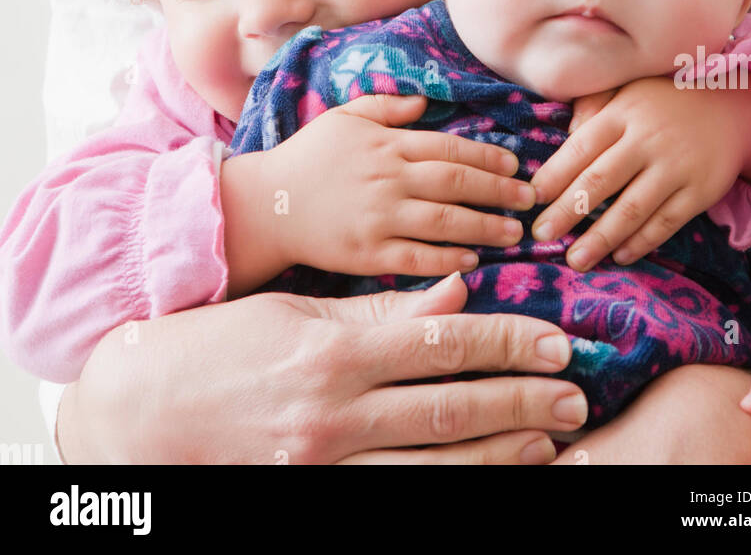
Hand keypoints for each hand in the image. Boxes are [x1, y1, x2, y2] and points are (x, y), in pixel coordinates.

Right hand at [57, 273, 585, 463]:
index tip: (555, 338)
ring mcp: (327, 465)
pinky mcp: (316, 493)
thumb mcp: (295, 316)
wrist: (138, 413)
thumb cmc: (216, 350)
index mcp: (334, 356)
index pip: (441, 344)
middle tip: (575, 392)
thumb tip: (452, 294)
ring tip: (550, 438)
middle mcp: (336, 415)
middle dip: (520, 399)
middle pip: (450, 408)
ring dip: (500, 451)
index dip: (505, 341)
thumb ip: (378, 312)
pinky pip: (398, 489)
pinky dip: (448, 482)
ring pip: (434, 461)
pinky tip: (486, 472)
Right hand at [223, 94, 533, 288]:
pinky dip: (448, 258)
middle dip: (499, 191)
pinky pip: (416, 256)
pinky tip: (472, 260)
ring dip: (485, 226)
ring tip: (514, 233)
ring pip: (444, 220)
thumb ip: (387, 108)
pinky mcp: (366, 252)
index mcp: (387, 144)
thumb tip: (426, 103)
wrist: (268, 202)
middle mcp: (388, 178)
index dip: (488, 157)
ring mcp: (378, 217)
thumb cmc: (308, 156)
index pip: (450, 147)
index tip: (516, 166)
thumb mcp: (345, 117)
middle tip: (529, 200)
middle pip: (456, 183)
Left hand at [530, 75, 750, 270]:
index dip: (555, 174)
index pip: (582, 147)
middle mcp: (648, 141)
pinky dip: (642, 242)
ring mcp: (676, 168)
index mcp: (624, 115)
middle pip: (600, 181)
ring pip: (632, 208)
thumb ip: (594, 107)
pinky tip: (619, 256)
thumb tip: (564, 135)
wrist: (731, 108)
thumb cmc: (664, 102)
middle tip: (541, 235)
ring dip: (601, 238)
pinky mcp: (700, 191)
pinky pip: (666, 222)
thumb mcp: (627, 90)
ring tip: (575, 259)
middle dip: (567, 212)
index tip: (532, 198)